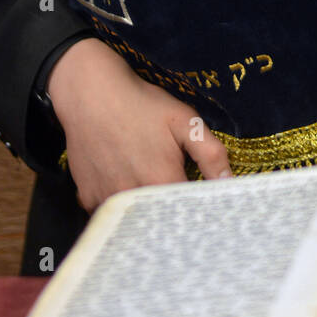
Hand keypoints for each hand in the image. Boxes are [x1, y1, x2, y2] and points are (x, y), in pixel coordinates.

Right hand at [47, 38, 231, 212]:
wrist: (89, 93)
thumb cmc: (140, 104)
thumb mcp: (184, 121)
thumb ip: (210, 154)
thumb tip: (229, 183)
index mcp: (161, 181)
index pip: (187, 215)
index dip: (197, 214)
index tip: (205, 211)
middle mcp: (132, 197)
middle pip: (159, 223)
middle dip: (172, 220)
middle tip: (178, 202)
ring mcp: (106, 199)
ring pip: (133, 221)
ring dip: (144, 214)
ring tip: (151, 195)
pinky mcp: (86, 197)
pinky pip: (109, 212)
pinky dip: (119, 204)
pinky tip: (124, 184)